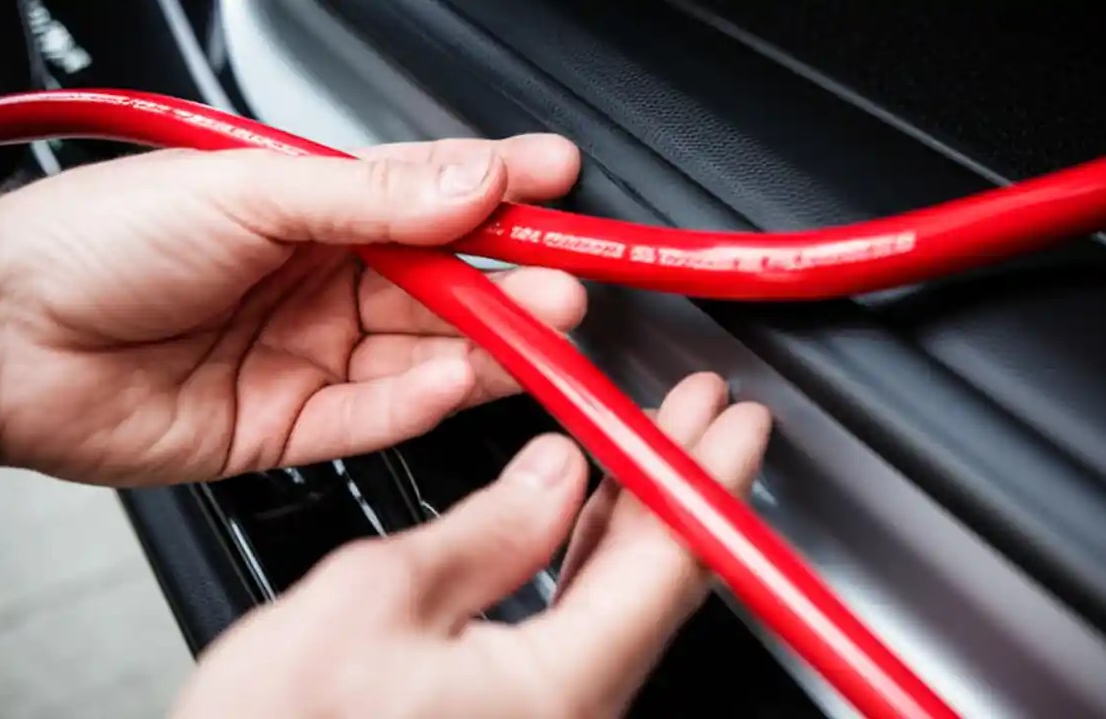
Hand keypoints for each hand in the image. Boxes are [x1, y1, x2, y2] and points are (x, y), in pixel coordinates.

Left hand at [0, 136, 583, 484]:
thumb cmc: (93, 241)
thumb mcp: (247, 191)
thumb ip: (371, 197)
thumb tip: (473, 178)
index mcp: (313, 210)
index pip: (430, 196)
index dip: (500, 188)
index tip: (560, 181)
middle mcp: (322, 283)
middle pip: (441, 286)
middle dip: (508, 283)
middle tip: (564, 280)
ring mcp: (311, 356)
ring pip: (421, 355)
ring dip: (483, 346)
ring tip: (536, 329)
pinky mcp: (291, 426)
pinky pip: (372, 417)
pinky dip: (419, 403)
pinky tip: (454, 381)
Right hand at [170, 372, 770, 718]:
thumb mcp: (370, 603)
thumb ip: (482, 533)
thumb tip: (551, 475)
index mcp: (560, 687)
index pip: (671, 564)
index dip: (710, 479)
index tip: (735, 424)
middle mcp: (575, 715)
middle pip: (656, 583)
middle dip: (683, 484)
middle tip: (706, 415)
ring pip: (620, 605)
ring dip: (637, 516)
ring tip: (650, 446)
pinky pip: (580, 632)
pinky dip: (588, 563)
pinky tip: (581, 521)